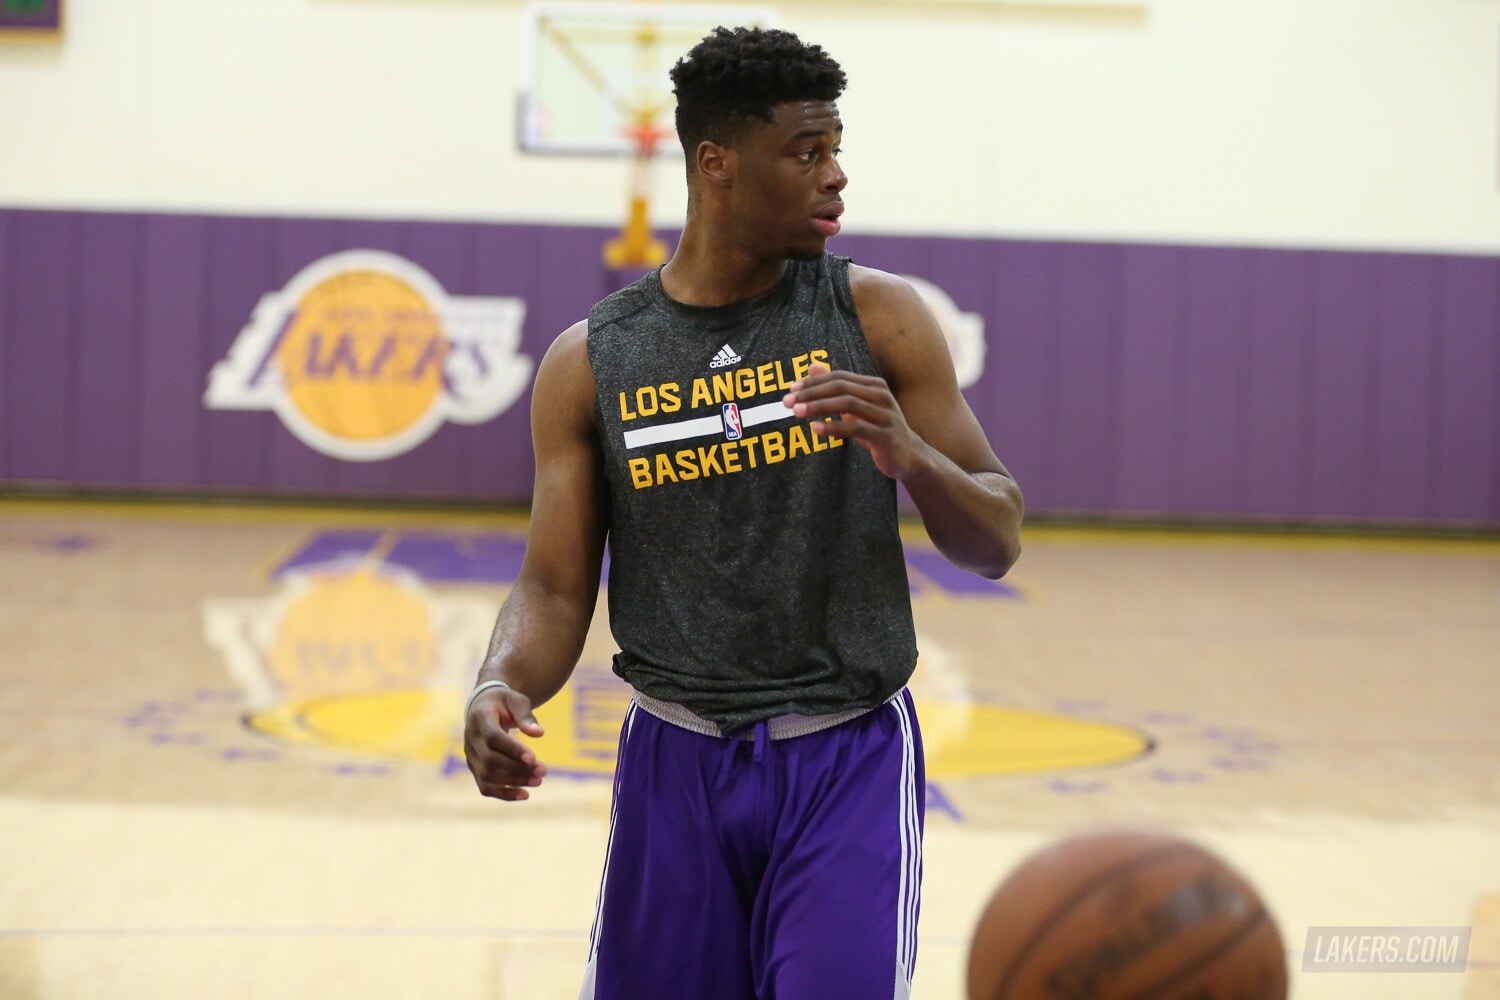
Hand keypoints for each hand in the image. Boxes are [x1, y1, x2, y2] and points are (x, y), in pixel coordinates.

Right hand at [464, 685, 547, 801]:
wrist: (483, 706)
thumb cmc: (504, 702)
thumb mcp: (516, 700)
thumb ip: (526, 716)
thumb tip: (539, 734)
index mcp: (480, 718)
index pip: (493, 737)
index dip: (512, 749)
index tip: (534, 758)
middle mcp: (471, 738)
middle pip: (490, 760)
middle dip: (517, 769)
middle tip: (543, 771)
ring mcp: (470, 755)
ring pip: (486, 776)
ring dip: (513, 782)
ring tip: (538, 781)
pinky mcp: (474, 767)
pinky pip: (484, 786)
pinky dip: (503, 794)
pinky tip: (525, 795)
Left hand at [782, 362, 927, 479]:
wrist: (908, 457)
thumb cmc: (877, 429)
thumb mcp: (856, 408)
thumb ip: (836, 388)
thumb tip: (812, 365)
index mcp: (874, 386)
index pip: (839, 377)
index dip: (814, 381)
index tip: (791, 389)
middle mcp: (881, 396)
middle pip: (841, 387)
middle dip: (812, 393)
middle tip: (787, 401)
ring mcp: (885, 415)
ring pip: (848, 404)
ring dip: (819, 407)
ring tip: (797, 412)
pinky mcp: (885, 436)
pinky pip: (856, 428)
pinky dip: (834, 427)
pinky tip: (816, 429)